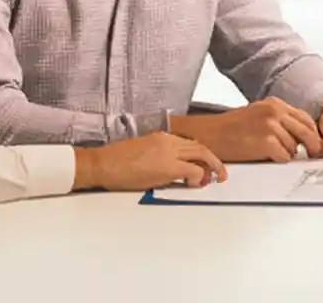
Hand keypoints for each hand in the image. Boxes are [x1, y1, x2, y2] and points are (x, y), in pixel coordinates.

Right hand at [73, 132, 226, 190]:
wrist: (101, 164)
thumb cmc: (115, 162)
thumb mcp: (142, 153)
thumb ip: (161, 159)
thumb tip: (175, 172)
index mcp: (162, 137)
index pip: (190, 143)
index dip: (202, 155)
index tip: (207, 165)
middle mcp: (168, 141)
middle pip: (200, 147)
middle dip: (214, 161)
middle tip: (221, 173)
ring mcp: (168, 152)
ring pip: (201, 154)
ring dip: (211, 167)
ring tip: (213, 179)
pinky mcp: (166, 166)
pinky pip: (192, 170)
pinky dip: (198, 177)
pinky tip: (194, 184)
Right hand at [172, 97, 322, 161]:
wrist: (210, 134)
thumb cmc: (231, 128)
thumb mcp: (259, 115)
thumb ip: (280, 120)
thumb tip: (302, 134)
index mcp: (274, 104)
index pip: (305, 118)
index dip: (313, 133)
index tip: (315, 143)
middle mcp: (275, 112)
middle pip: (307, 131)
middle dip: (312, 145)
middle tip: (312, 154)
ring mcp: (271, 126)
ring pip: (295, 146)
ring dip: (288, 154)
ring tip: (271, 153)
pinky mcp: (266, 141)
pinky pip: (285, 156)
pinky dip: (279, 160)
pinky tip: (268, 157)